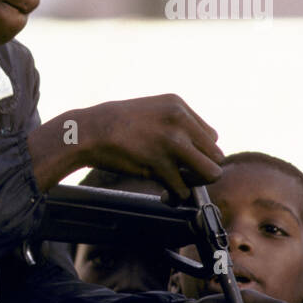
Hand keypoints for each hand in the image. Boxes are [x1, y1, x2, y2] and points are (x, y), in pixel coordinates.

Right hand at [75, 95, 223, 198]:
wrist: (87, 131)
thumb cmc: (112, 124)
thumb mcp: (150, 111)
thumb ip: (173, 125)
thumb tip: (191, 149)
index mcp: (178, 106)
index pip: (211, 136)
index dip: (199, 152)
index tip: (184, 161)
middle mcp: (180, 121)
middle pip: (215, 154)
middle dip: (201, 168)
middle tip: (184, 175)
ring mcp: (172, 142)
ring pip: (210, 172)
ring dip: (196, 183)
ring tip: (179, 185)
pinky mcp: (159, 163)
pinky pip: (183, 188)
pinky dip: (176, 196)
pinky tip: (166, 195)